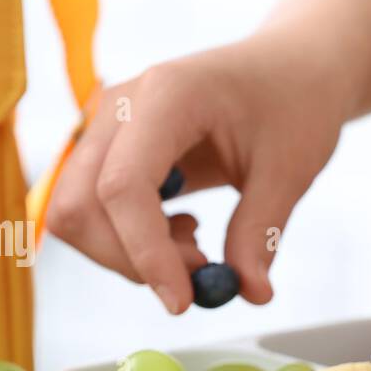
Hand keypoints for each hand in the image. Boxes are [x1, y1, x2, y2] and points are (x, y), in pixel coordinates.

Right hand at [46, 34, 345, 312]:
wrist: (290, 69)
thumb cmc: (294, 104)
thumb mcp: (290, 170)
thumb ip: (261, 232)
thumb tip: (251, 294)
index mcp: (166, 96)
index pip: (123, 186)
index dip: (145, 253)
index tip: (183, 302)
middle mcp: (121, 107)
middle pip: (79, 206)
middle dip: (132, 260)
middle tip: (201, 276)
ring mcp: (108, 127)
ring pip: (76, 215)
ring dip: (131, 254)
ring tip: (198, 248)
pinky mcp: (111, 151)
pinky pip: (93, 212)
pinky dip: (132, 241)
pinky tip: (184, 230)